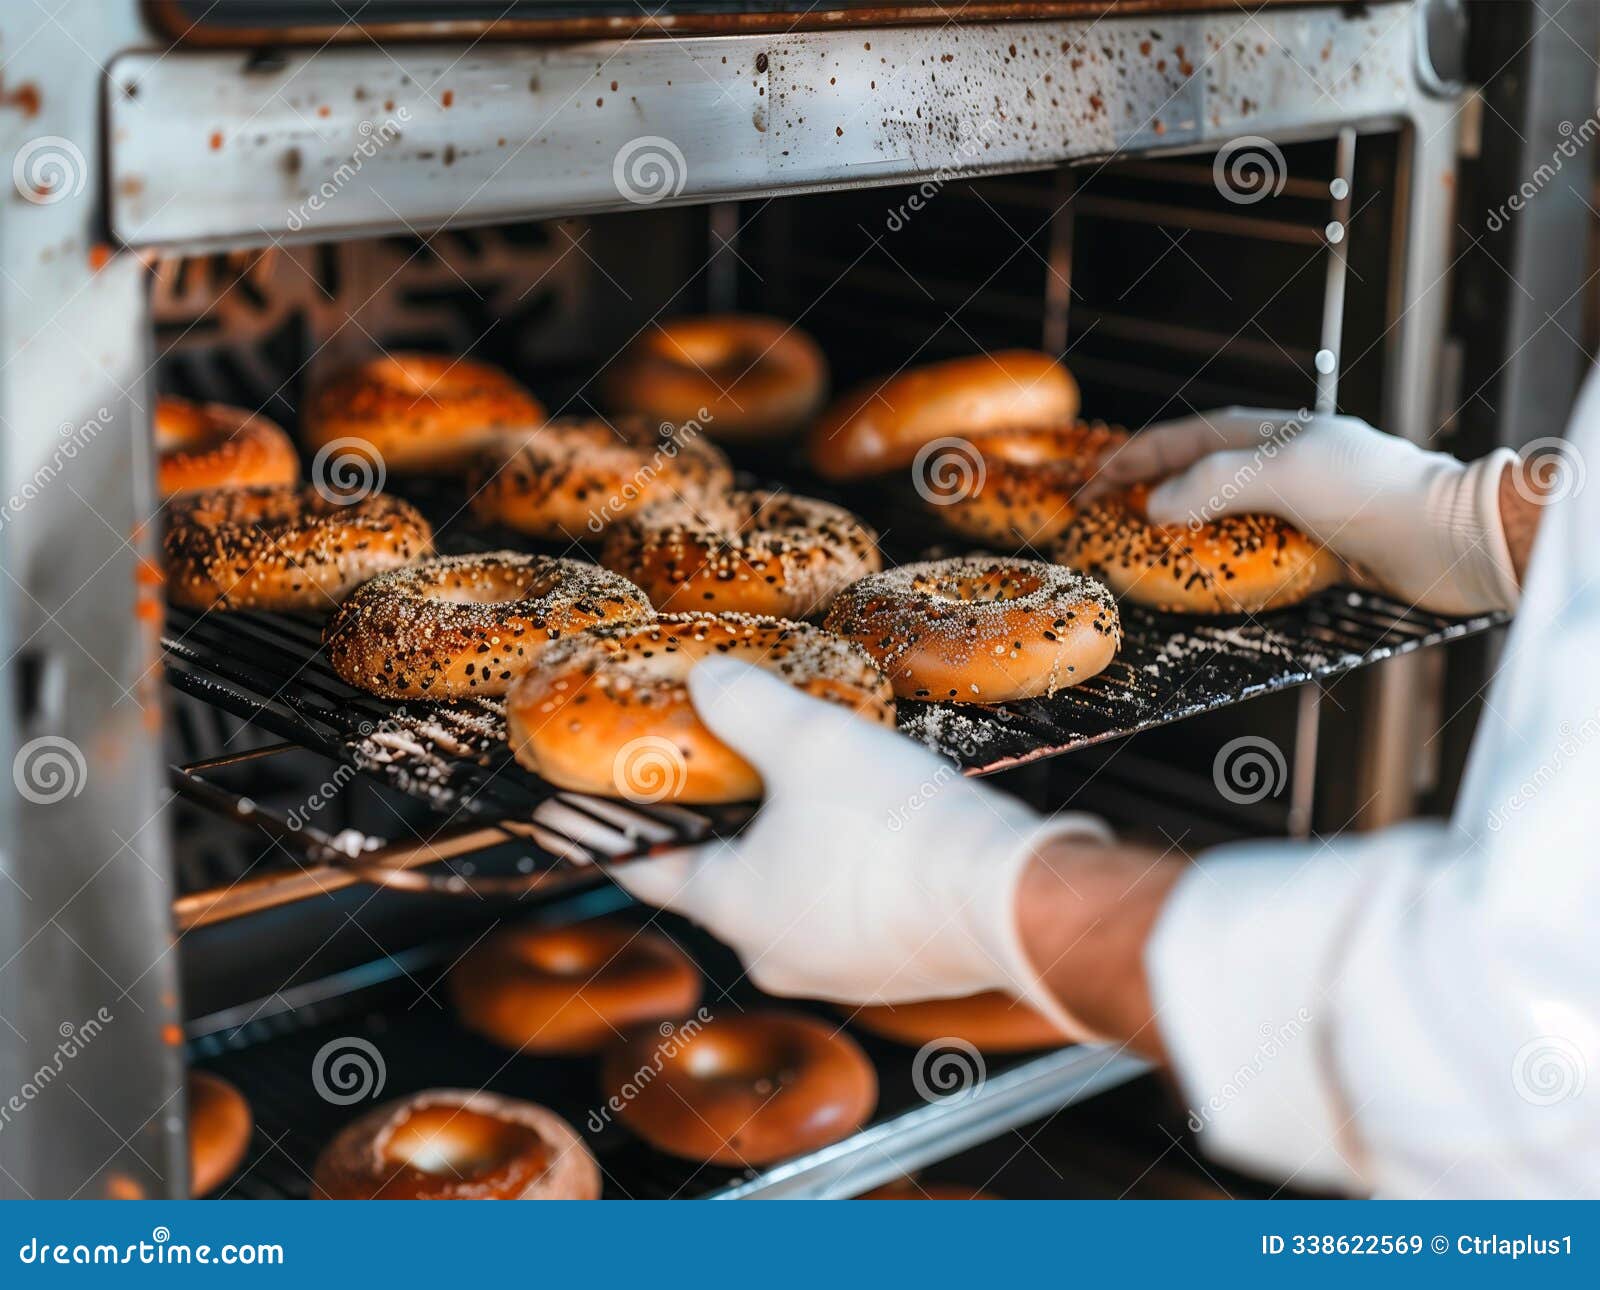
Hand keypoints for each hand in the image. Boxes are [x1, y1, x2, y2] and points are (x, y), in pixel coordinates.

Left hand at [612, 658, 1109, 1035]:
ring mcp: (837, 970)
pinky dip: (843, 868)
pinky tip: (870, 823)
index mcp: (733, 908)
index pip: (643, 864)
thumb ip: (747, 704)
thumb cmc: (899, 827)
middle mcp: (774, 954)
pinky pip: (846, 910)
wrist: (1012, 900)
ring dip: (790, 842)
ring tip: (808, 784)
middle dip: (721, 821)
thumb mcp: (810, 740)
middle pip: (720, 877)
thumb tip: (709, 676)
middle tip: (720, 767)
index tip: (583, 799)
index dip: (612, 824)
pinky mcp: (894, 968)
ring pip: (789, 893)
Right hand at [1087, 408, 1520, 615]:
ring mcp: (1302, 505)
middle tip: (1107, 518)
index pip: (1184, 438)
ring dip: (1182, 532)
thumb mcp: (1281, 473)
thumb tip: (1155, 504)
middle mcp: (1282, 463)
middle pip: (1199, 473)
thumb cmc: (1372, 493)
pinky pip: (1254, 553)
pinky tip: (1205, 583)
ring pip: (1223, 515)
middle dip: (1150, 491)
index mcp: (1271, 433)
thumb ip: (1212, 482)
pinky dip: (1221, 564)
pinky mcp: (1320, 546)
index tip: (1091, 481)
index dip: (1134, 457)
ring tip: (1142, 553)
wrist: (1450, 540)